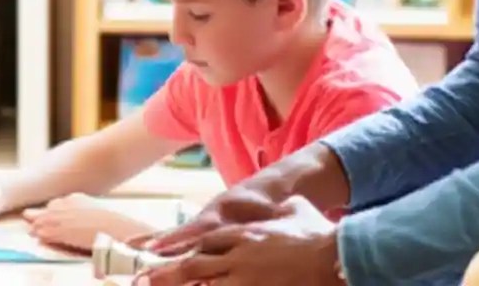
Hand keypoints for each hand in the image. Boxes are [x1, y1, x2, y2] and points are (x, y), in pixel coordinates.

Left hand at [22, 193, 156, 251]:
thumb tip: (82, 219)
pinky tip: (36, 236)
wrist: (114, 228)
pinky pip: (46, 232)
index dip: (51, 210)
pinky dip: (40, 234)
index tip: (46, 213)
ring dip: (36, 225)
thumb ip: (86, 211)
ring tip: (30, 228)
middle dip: (39, 214)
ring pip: (43, 221)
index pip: (57, 202)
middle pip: (48, 209)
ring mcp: (62, 218)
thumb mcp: (97, 211)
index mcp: (76, 198)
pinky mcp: (61, 231)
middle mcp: (66, 205)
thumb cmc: (112, 223)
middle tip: (28, 216)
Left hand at [136, 196, 341, 285]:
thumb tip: (286, 202)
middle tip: (141, 278)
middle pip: (196, 263)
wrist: (336, 253)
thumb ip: (283, 208)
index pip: (208, 239)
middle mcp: (240, 254)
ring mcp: (247, 277)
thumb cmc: (319, 233)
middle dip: (167, 272)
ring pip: (204, 283)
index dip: (182, 245)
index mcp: (247, 233)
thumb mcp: (297, 211)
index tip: (160, 252)